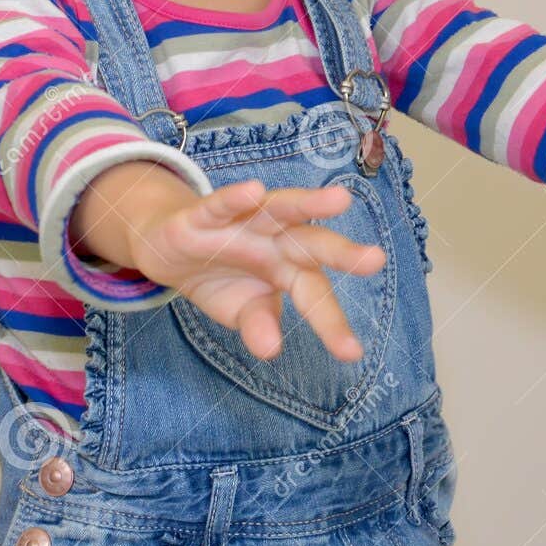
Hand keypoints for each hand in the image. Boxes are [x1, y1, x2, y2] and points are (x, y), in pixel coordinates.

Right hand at [126, 179, 387, 363]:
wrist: (170, 251)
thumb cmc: (220, 278)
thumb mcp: (240, 310)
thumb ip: (258, 325)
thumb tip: (271, 350)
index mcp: (289, 267)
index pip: (316, 295)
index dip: (332, 324)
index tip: (352, 353)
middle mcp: (275, 239)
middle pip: (313, 243)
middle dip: (342, 251)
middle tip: (375, 259)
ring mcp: (243, 223)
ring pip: (280, 208)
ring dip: (309, 203)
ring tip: (340, 199)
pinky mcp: (205, 215)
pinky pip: (221, 204)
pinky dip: (236, 198)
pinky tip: (253, 191)